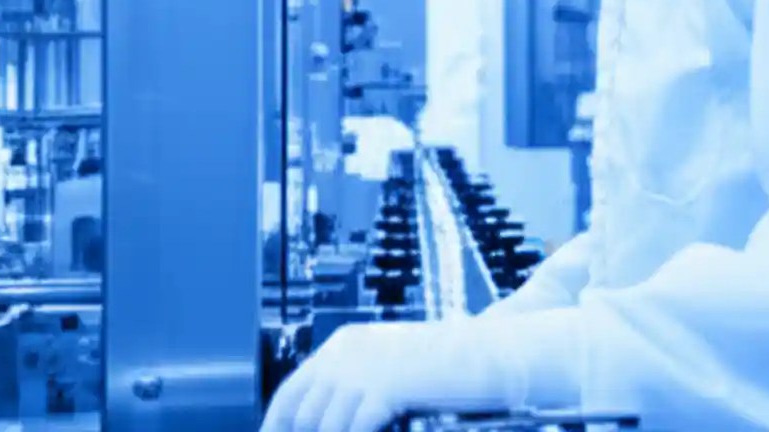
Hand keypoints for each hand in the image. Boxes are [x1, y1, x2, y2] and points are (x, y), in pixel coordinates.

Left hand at [262, 320, 515, 431]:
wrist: (491, 353)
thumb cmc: (448, 369)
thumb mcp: (393, 369)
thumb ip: (361, 389)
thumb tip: (328, 420)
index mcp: (344, 344)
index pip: (291, 391)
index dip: (276, 424)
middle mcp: (346, 353)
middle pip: (302, 413)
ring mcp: (365, 368)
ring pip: (324, 426)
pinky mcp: (386, 386)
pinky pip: (353, 429)